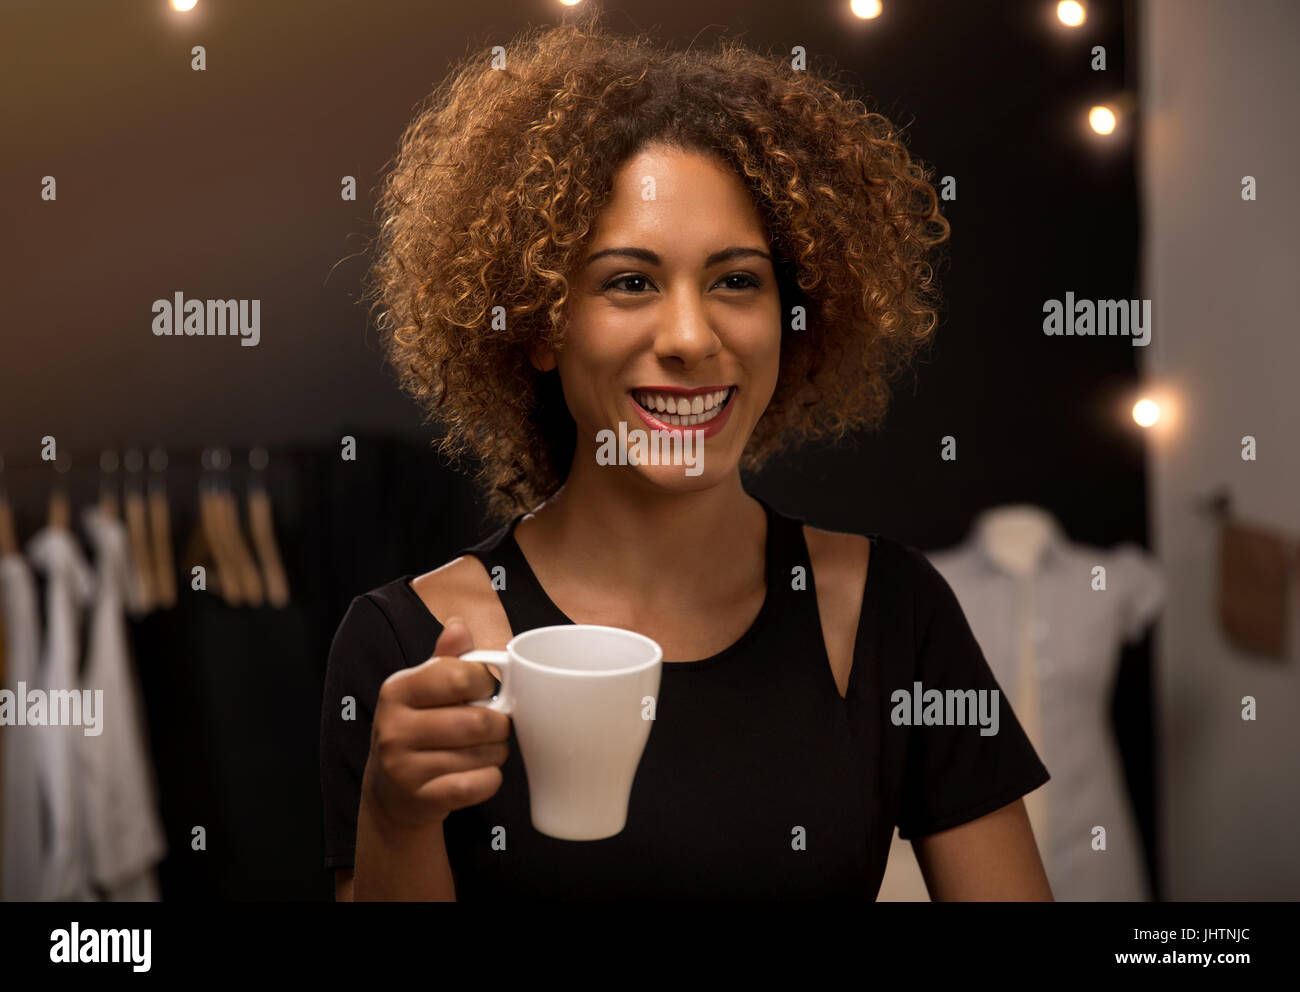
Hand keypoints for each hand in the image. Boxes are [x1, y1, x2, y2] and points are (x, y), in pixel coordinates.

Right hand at [362, 618, 510, 829]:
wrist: (390, 792)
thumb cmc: (418, 729)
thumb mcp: (423, 689)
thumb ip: (446, 659)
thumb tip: (458, 625)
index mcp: (397, 689)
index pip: (459, 676)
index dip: (486, 682)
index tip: (486, 690)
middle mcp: (394, 727)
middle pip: (477, 721)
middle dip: (499, 724)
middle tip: (495, 725)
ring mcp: (404, 767)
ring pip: (482, 755)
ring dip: (496, 752)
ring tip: (485, 749)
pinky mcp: (421, 799)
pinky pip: (479, 785)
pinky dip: (491, 778)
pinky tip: (481, 773)